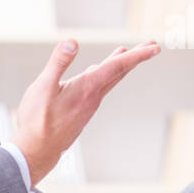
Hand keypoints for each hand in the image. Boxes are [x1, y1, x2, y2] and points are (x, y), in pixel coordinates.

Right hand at [13, 39, 159, 184]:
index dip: (137, 55)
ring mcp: (89, 105)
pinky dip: (104, 75)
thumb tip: (72, 41)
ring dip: (120, 65)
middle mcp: (93, 97)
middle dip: (136, 57)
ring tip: (126, 52)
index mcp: (87, 88)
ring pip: (109, 80)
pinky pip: (98, 88)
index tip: (155, 47)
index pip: (117, 66)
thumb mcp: (44, 87)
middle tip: (153, 46)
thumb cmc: (37, 120)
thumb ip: (59, 62)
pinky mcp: (82, 110)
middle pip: (119, 72)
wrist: (37, 151)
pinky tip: (96, 71)